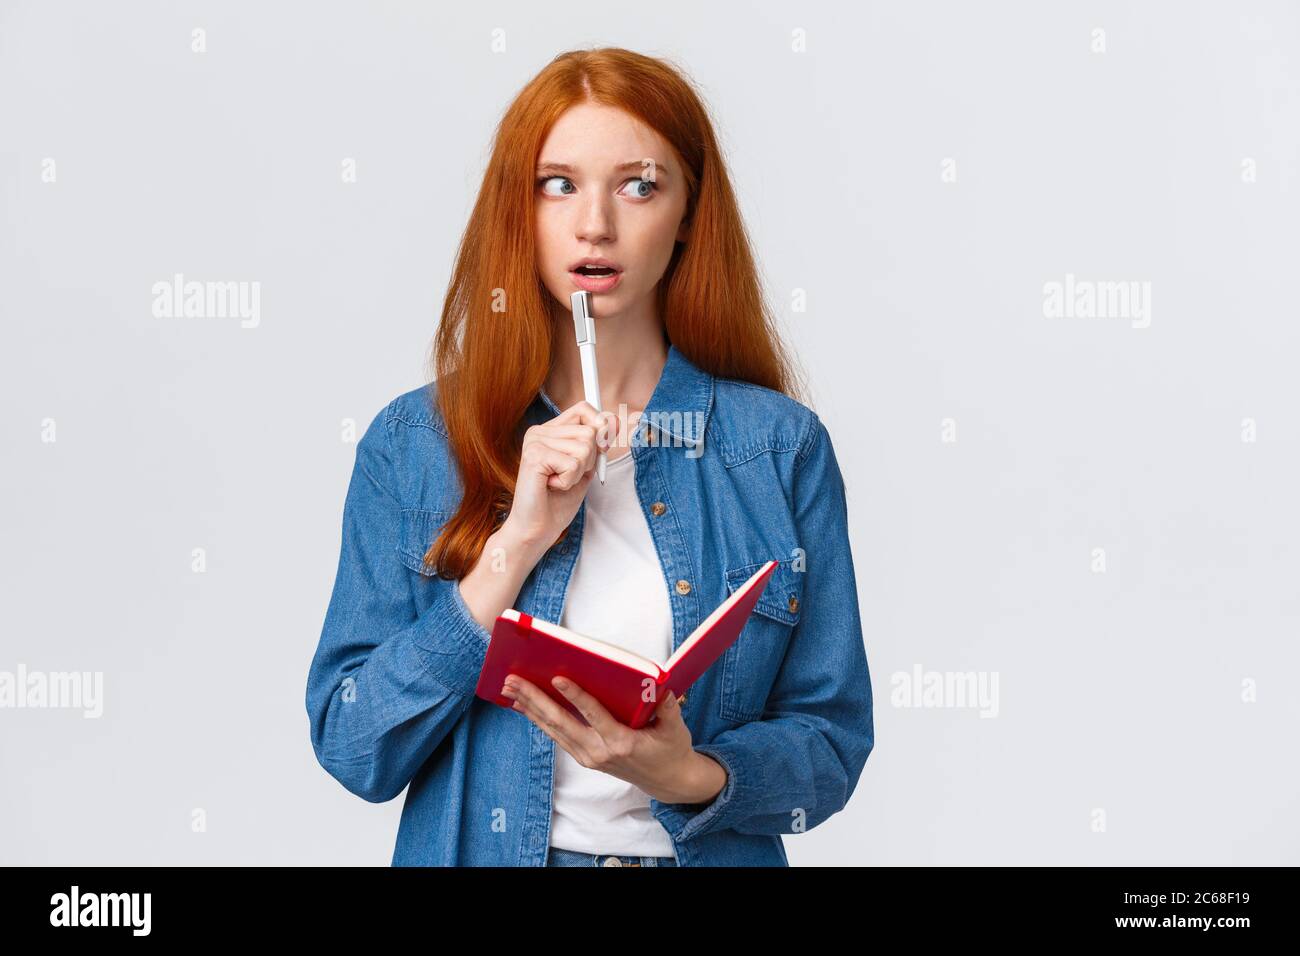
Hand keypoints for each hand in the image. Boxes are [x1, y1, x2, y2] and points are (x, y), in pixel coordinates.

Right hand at [500, 402, 621, 550]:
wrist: (537, 528)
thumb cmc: (558, 502)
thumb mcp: (583, 467)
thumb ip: (595, 444)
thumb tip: (612, 422)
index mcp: (550, 431)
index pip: (584, 409)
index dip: (601, 426)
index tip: (601, 449)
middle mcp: (539, 431)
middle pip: (590, 431)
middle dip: (589, 460)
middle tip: (567, 476)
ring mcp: (535, 441)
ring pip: (584, 447)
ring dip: (578, 472)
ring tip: (558, 482)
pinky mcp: (534, 455)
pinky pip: (573, 463)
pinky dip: (569, 481)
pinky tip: (551, 486)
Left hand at [500, 674, 726, 805]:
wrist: (667, 780)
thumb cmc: (670, 749)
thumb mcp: (675, 728)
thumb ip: (668, 707)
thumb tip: (662, 684)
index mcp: (622, 742)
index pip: (594, 715)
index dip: (576, 697)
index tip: (557, 678)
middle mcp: (600, 751)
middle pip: (561, 722)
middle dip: (535, 700)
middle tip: (514, 680)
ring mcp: (589, 756)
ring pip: (553, 729)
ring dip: (530, 708)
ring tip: (509, 689)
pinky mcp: (584, 757)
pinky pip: (557, 736)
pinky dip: (538, 719)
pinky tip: (524, 706)